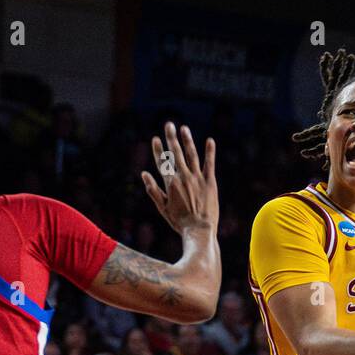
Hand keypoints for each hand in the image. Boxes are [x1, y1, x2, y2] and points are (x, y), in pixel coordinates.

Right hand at [142, 122, 217, 236]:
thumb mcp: (162, 208)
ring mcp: (197, 178)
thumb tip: (144, 174)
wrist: (199, 230)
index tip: (155, 139)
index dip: (158, 149)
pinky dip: (209, 151)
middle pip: (176, 153)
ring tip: (184, 128)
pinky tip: (210, 141)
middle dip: (171, 137)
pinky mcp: (210, 182)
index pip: (162, 161)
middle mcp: (183, 177)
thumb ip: (153, 190)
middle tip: (169, 124)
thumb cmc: (179, 222)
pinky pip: (209, 163)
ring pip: (191, 154)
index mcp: (170, 183)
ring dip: (187, 140)